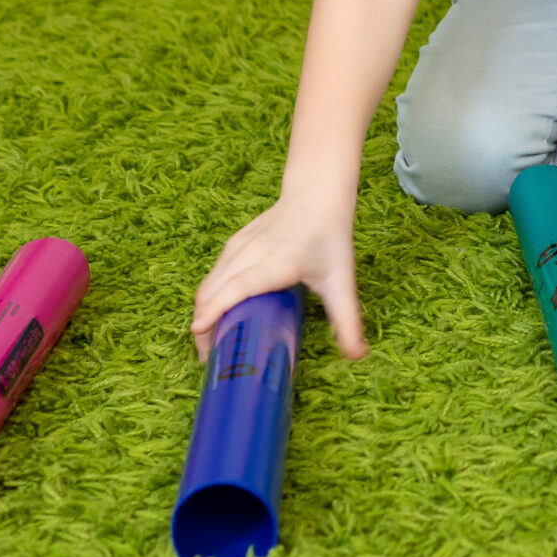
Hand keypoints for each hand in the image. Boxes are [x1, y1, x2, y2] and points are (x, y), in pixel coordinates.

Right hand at [191, 194, 366, 359]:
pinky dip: (207, 298)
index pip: (237, 287)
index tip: (198, 330)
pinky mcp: (232, 245)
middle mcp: (249, 254)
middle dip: (204, 327)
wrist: (316, 195)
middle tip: (210, 361)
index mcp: (275, 264)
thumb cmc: (329, 238)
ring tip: (210, 346)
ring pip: (208, 284)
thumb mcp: (341, 281)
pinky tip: (215, 317)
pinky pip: (212, 275)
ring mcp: (237, 247)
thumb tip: (358, 356)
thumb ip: (347, 320)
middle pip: (212, 292)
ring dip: (202, 314)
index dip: (216, 308)